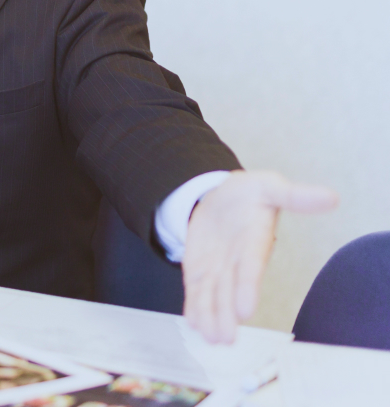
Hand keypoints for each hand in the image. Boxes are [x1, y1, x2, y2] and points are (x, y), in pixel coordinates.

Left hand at [182, 171, 336, 343]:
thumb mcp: (269, 186)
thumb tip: (331, 197)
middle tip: (224, 337)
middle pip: (230, 290)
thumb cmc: (249, 193)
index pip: (251, 268)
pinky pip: (197, 290)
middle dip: (226, 314)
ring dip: (210, 316)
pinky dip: (194, 306)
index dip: (247, 288)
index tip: (245, 310)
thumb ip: (294, 195)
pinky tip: (194, 323)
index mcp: (253, 243)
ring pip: (212, 296)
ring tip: (209, 338)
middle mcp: (236, 261)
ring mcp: (218, 268)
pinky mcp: (200, 268)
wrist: (221, 194)